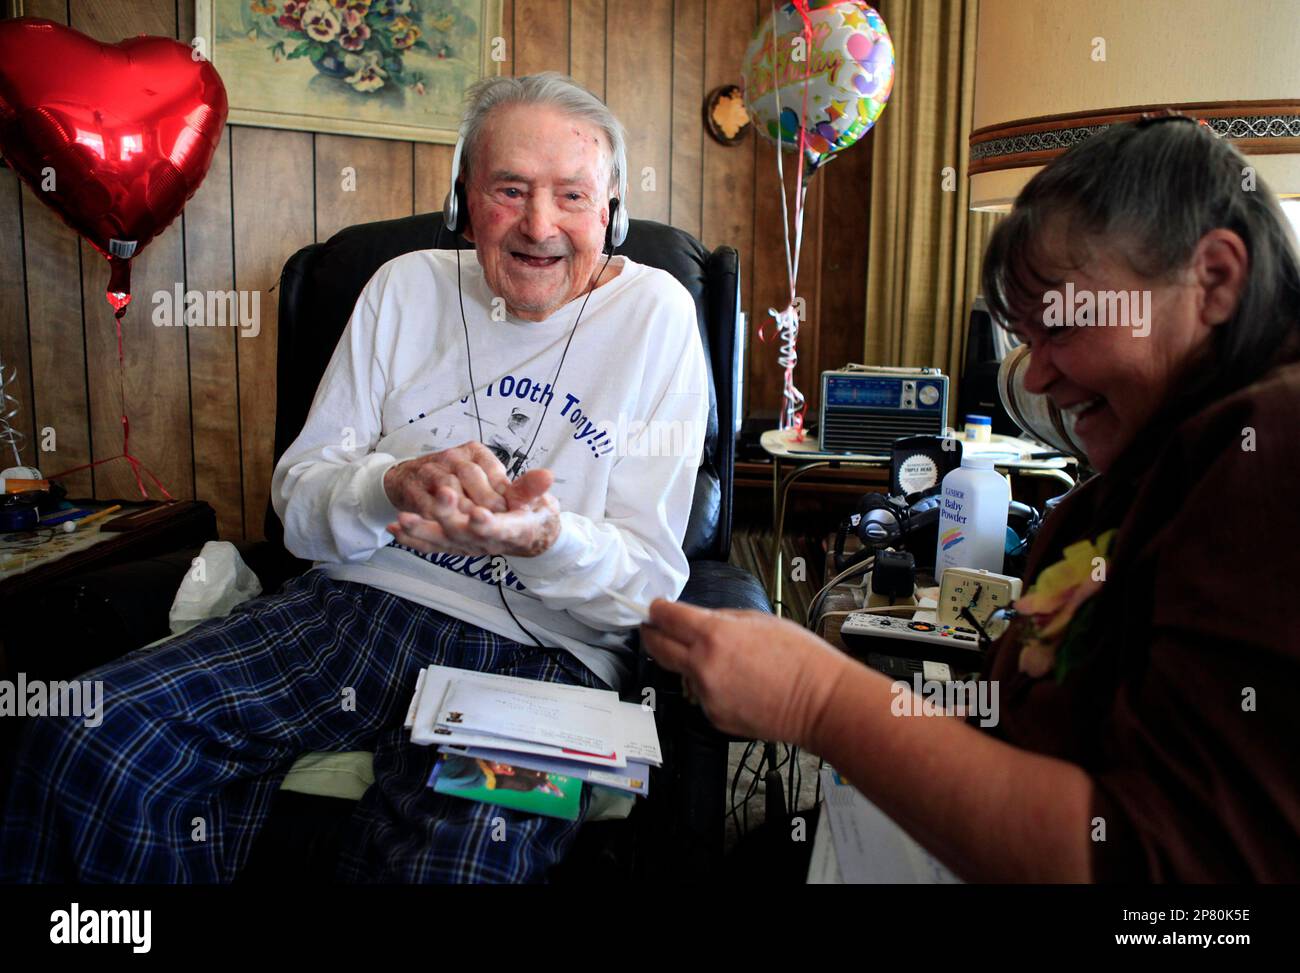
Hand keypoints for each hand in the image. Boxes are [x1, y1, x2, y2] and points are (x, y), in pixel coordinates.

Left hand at [383, 442, 560, 557]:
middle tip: (440, 494)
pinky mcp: (455, 544)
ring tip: (402, 519)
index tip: (479, 514)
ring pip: (441, 542)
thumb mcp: (539, 501)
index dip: (488, 525)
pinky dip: (412, 538)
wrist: (528, 538)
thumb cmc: (533, 516)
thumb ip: (533, 488)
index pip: (498, 530)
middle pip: (463, 535)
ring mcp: (468, 546)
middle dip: (448, 516)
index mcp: (510, 532)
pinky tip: (393, 528)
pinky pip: (430, 545)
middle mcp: (486, 543)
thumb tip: (546, 475)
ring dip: (421, 531)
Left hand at [640, 601, 849, 744]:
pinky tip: (739, 685)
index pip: (667, 617)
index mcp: (714, 635)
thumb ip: (722, 619)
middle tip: (651, 628)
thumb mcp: (760, 620)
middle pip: (658, 647)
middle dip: (651, 635)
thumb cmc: (800, 658)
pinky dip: (713, 687)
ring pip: (683, 674)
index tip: (655, 608)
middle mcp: (702, 665)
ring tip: (726, 662)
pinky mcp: (714, 717)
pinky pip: (703, 696)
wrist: (819, 702)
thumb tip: (699, 620)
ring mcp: (706, 695)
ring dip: (691, 664)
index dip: (657, 610)